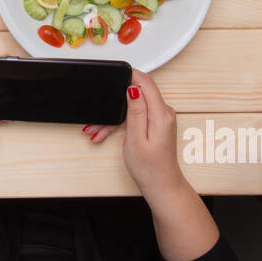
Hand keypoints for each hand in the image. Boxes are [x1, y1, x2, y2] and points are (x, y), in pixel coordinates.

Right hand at [81, 71, 182, 193]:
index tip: (114, 74)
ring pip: (133, 106)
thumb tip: (133, 88)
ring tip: (97, 131)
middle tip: (98, 119)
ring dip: (114, 117)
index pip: (146, 83)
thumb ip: (135, 111)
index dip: (130, 75)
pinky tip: (106, 133)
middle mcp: (164, 113)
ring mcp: (161, 117)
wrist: (161, 185)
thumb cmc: (150, 168)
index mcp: (161, 114)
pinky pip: (136, 115)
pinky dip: (121, 123)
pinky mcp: (156, 122)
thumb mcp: (136, 139)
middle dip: (115, 103)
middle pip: (137, 94)